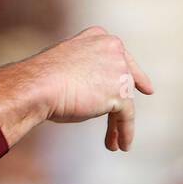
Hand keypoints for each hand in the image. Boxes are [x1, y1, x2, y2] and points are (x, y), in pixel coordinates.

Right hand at [0, 27, 153, 152]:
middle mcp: (113, 48)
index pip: (119, 57)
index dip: (131, 73)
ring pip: (125, 100)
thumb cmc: (40, 80)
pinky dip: (125, 132)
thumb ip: (83, 75)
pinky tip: (122, 146)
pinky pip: (127, 115)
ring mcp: (119, 68)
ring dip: (119, 125)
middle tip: (129, 117)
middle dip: (125, 100)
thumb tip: (90, 95)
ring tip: (117, 144)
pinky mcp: (120, 91)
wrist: (38, 85)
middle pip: (125, 78)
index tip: (144, 88)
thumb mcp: (65, 68)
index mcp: (98, 37)